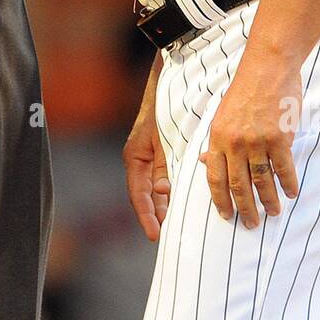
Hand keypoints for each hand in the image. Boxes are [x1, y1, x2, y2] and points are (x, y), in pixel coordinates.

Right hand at [123, 110, 170, 241]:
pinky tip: (183, 204)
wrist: (169, 82)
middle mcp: (139, 161)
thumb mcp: (166, 138)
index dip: (147, 216)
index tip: (155, 235)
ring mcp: (148, 158)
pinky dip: (172, 193)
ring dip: (165, 206)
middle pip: (147, 196)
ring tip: (177, 227)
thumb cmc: (167, 108)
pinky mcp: (160, 155)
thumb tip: (163, 191)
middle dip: (157, 216)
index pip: (139, 195)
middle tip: (169, 238)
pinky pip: (164, 179)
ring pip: (156, 190)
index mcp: (135, 157)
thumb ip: (164, 164)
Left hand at [198, 59, 300, 228]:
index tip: (226, 215)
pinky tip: (291, 192)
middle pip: (238, 185)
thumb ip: (217, 141)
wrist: (267, 67)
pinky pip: (284, 168)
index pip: (215, 177)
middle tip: (251, 224)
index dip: (220, 200)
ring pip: (262, 180)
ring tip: (273, 213)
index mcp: (218, 137)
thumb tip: (206, 162)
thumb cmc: (246, 89)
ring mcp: (257, 141)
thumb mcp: (222, 114)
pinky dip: (288, 183)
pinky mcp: (279, 137)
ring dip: (268, 200)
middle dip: (245, 208)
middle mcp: (235, 142)